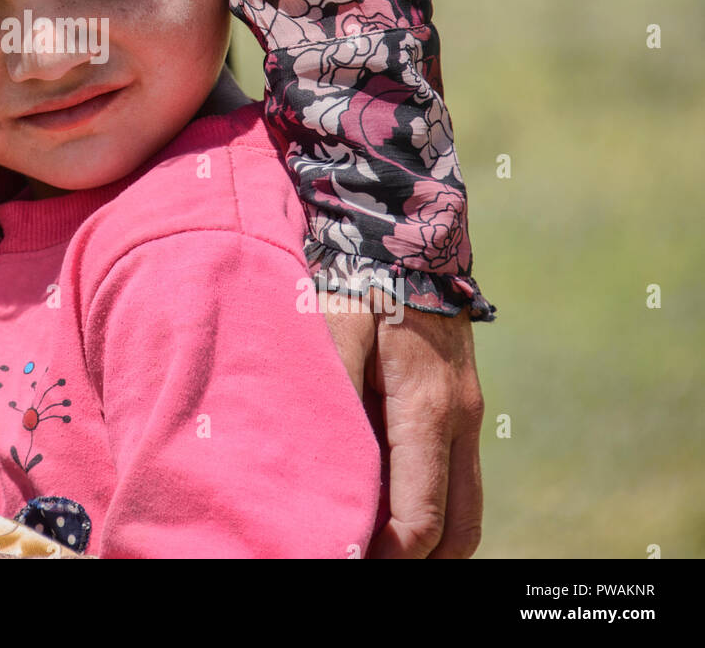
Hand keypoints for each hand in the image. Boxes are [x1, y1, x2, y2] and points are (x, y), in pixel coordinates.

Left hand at [320, 287, 484, 557]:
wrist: (406, 230)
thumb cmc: (360, 280)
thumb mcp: (332, 330)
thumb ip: (330, 396)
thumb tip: (322, 469)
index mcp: (428, 410)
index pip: (422, 517)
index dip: (387, 554)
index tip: (346, 555)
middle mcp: (460, 419)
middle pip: (458, 530)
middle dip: (417, 559)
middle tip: (364, 557)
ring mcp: (467, 412)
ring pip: (466, 507)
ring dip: (428, 536)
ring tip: (374, 540)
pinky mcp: (460, 403)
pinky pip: (456, 475)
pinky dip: (429, 501)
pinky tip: (383, 497)